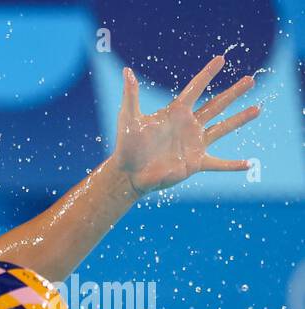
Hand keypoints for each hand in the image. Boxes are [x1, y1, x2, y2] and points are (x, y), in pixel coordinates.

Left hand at [113, 55, 259, 195]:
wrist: (128, 174)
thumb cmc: (127, 146)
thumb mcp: (129, 118)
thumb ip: (131, 94)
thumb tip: (126, 71)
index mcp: (175, 112)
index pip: (195, 88)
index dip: (207, 74)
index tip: (220, 59)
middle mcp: (188, 125)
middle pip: (216, 105)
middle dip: (233, 92)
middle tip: (251, 80)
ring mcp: (194, 144)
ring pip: (223, 128)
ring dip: (240, 119)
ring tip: (257, 109)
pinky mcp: (195, 163)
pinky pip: (218, 164)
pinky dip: (233, 165)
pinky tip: (249, 164)